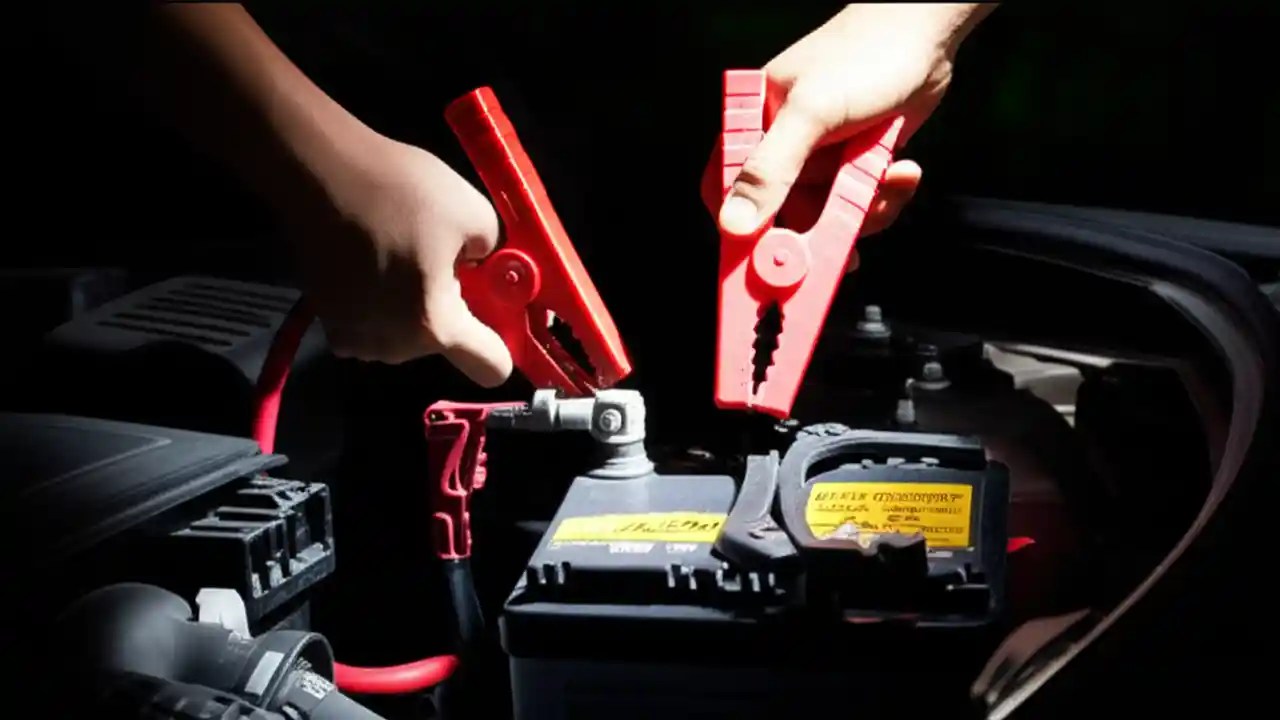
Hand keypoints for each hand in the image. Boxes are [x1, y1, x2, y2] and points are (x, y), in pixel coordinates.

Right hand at [288, 133, 512, 385]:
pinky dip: (383, 305)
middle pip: (447, 346)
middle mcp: (395, 347)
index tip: (498, 310)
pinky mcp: (328, 324)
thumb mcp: (476, 212)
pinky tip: (375, 263)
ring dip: (416, 308)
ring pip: (410, 337)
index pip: (492, 369)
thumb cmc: (399, 190)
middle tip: (442, 261)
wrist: (316, 172)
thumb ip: (497, 255)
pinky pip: (377, 326)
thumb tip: (486, 269)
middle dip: (453, 310)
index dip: (506, 343)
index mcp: (435, 326)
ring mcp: (356, 339)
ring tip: (404, 256)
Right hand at [701, 3, 993, 241]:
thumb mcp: (812, 113)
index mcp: (752, 130)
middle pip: (780, 221)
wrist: (926, 38)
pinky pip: (859, 209)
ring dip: (864, 212)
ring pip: (825, 221)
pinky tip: (901, 170)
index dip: (740, 233)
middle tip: (844, 244)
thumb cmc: (864, 55)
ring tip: (887, 181)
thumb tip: (734, 222)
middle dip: (818, 233)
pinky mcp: (853, 171)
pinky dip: (884, 199)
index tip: (766, 262)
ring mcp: (818, 164)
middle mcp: (781, 152)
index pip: (725, 193)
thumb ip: (770, 169)